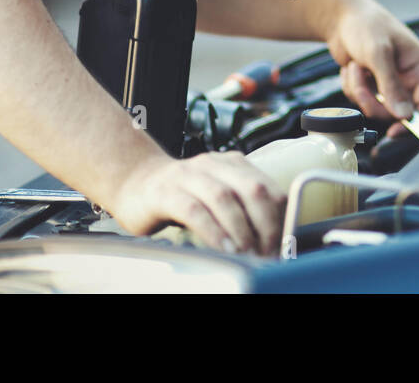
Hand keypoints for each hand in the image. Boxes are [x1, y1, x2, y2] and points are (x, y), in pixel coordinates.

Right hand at [108, 151, 286, 254]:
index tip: (282, 244)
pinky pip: (194, 210)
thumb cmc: (182, 196)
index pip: (268, 187)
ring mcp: (188, 176)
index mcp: (233, 164)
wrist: (135, 183)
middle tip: (268, 252)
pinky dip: (213, 231)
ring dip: (241, 230)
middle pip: (252, 190)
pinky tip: (223, 249)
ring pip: (224, 198)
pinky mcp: (165, 192)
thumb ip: (241, 209)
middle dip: (266, 225)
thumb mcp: (217, 196)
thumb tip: (273, 242)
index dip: (279, 217)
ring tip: (248, 254)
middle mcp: (213, 165)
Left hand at [324, 0, 418, 129]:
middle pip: (399, 112)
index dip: (413, 122)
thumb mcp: (379, 54)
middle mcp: (410, 77)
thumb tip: (405, 116)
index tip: (394, 132)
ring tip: (355, 68)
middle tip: (360, 87)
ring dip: (361, 91)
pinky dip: (353, 87)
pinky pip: (364, 101)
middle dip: (375, 101)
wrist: (341, 17)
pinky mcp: (374, 84)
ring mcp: (391, 82)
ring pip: (378, 108)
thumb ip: (392, 86)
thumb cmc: (366, 25)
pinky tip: (352, 67)